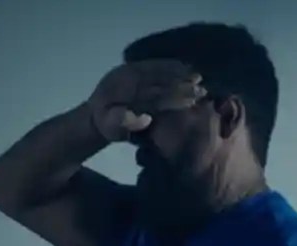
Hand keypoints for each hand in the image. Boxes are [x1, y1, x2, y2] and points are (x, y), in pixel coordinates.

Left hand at [87, 60, 205, 141]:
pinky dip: (168, 65)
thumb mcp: (112, 128)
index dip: (175, 95)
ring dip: (178, 72)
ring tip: (197, 75)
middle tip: (201, 88)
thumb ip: (125, 123)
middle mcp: (127, 76)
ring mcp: (130, 71)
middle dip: (181, 83)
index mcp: (123, 90)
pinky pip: (152, 65)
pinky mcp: (132, 69)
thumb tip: (145, 117)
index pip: (154, 93)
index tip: (192, 98)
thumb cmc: (107, 125)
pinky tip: (184, 65)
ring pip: (157, 70)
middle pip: (158, 79)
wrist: (95, 114)